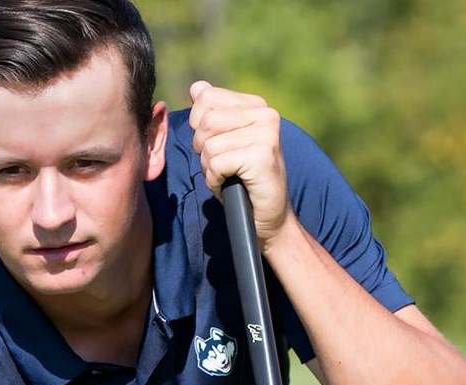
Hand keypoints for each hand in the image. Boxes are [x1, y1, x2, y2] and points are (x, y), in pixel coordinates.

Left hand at [188, 80, 290, 252]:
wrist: (268, 217)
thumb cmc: (243, 180)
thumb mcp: (224, 142)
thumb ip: (212, 113)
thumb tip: (197, 87)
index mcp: (256, 105)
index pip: (206, 98)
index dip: (198, 126)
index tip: (216, 145)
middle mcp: (266, 114)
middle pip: (205, 121)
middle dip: (202, 149)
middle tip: (221, 165)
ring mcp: (267, 134)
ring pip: (209, 144)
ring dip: (209, 167)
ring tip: (227, 176)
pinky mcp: (263, 155)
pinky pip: (216, 163)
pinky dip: (215, 180)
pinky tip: (230, 184)